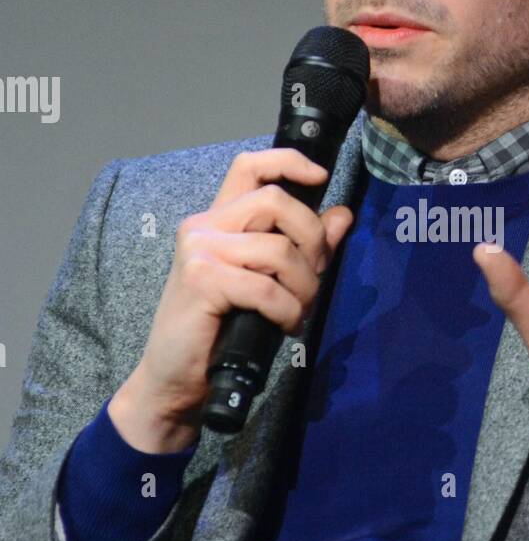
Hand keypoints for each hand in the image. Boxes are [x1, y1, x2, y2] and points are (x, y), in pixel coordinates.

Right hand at [109, 148, 353, 449]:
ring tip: (296, 312)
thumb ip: (303, 247)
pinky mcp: (201, 280)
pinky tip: (283, 327)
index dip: (289, 162)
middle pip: (277, 201)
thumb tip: (341, 215)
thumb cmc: (220, 332)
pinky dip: (286, 311)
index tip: (320, 177)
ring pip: (280, 249)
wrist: (175, 379)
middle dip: (312, 241)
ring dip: (304, 288)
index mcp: (218, 220)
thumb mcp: (268, 282)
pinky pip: (267, 288)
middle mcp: (204, 226)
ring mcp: (199, 250)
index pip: (250, 166)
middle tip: (313, 279)